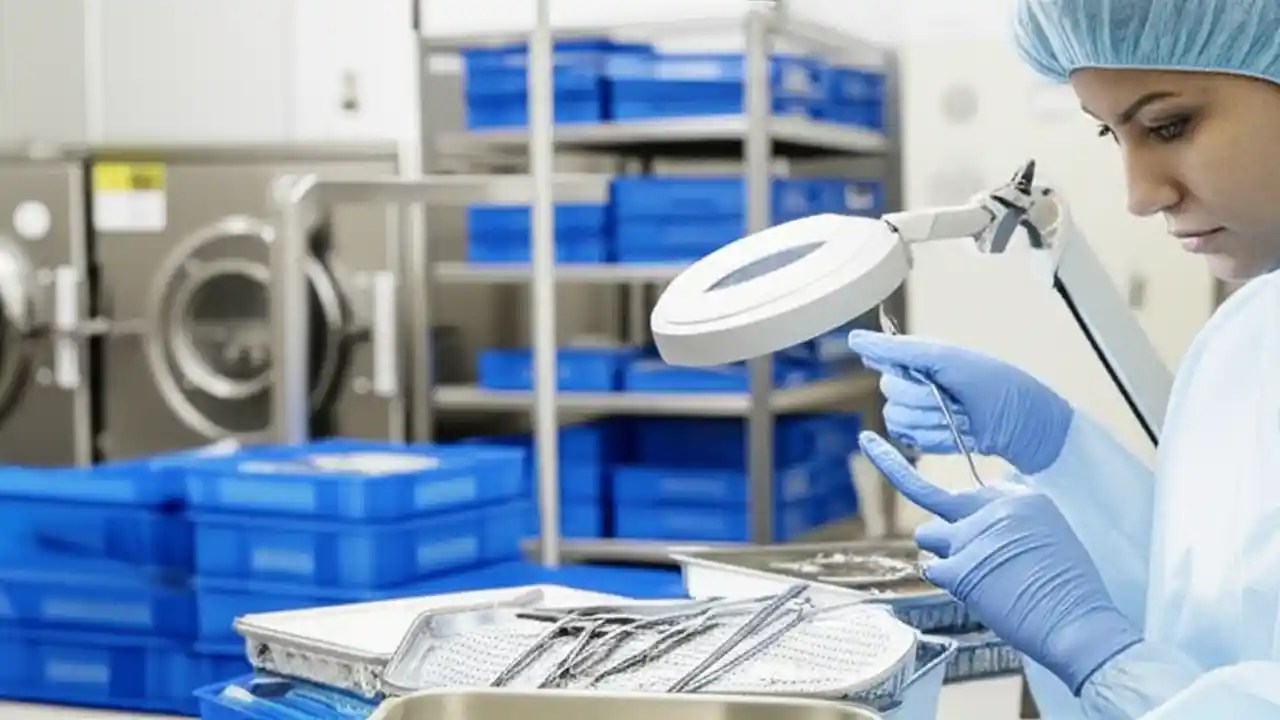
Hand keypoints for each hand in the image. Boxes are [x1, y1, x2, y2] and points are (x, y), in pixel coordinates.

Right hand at [847, 330, 1072, 473]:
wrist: (1030, 430)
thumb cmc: (999, 387)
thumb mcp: (950, 360)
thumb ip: (902, 349)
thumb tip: (855, 339)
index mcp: (926, 356)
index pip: (887, 357)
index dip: (903, 367)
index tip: (930, 375)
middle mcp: (921, 382)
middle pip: (890, 390)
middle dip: (922, 397)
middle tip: (954, 398)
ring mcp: (923, 412)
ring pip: (896, 418)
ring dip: (930, 420)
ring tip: (961, 418)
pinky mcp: (927, 438)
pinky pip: (908, 439)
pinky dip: (933, 439)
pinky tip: (957, 435)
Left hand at [859, 431, 1139, 694]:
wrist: (1078, 624)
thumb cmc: (1067, 590)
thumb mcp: (1050, 535)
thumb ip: (1012, 517)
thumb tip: (979, 504)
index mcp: (1022, 497)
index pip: (972, 487)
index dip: (950, 495)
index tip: (874, 443)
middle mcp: (995, 507)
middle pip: (939, 503)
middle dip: (916, 494)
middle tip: (870, 444)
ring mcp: (975, 536)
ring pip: (931, 536)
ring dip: (946, 556)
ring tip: (986, 579)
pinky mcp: (961, 567)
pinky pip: (934, 570)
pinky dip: (951, 585)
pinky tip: (985, 595)